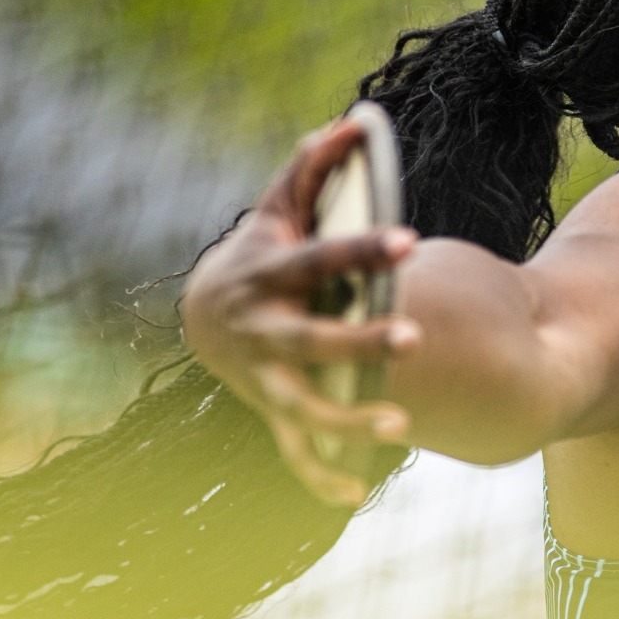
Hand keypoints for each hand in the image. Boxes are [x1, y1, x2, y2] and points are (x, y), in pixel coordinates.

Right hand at [180, 115, 422, 506]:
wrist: (207, 312)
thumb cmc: (263, 249)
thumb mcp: (279, 207)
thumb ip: (314, 170)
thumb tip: (352, 122)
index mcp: (270, 273)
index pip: (321, 258)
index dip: (363, 248)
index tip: (411, 239)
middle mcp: (265, 330)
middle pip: (311, 340)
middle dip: (358, 340)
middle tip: (412, 334)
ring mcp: (265, 378)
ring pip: (303, 405)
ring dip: (347, 420)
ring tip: (400, 425)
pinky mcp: (271, 412)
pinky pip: (293, 450)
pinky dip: (319, 474)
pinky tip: (354, 495)